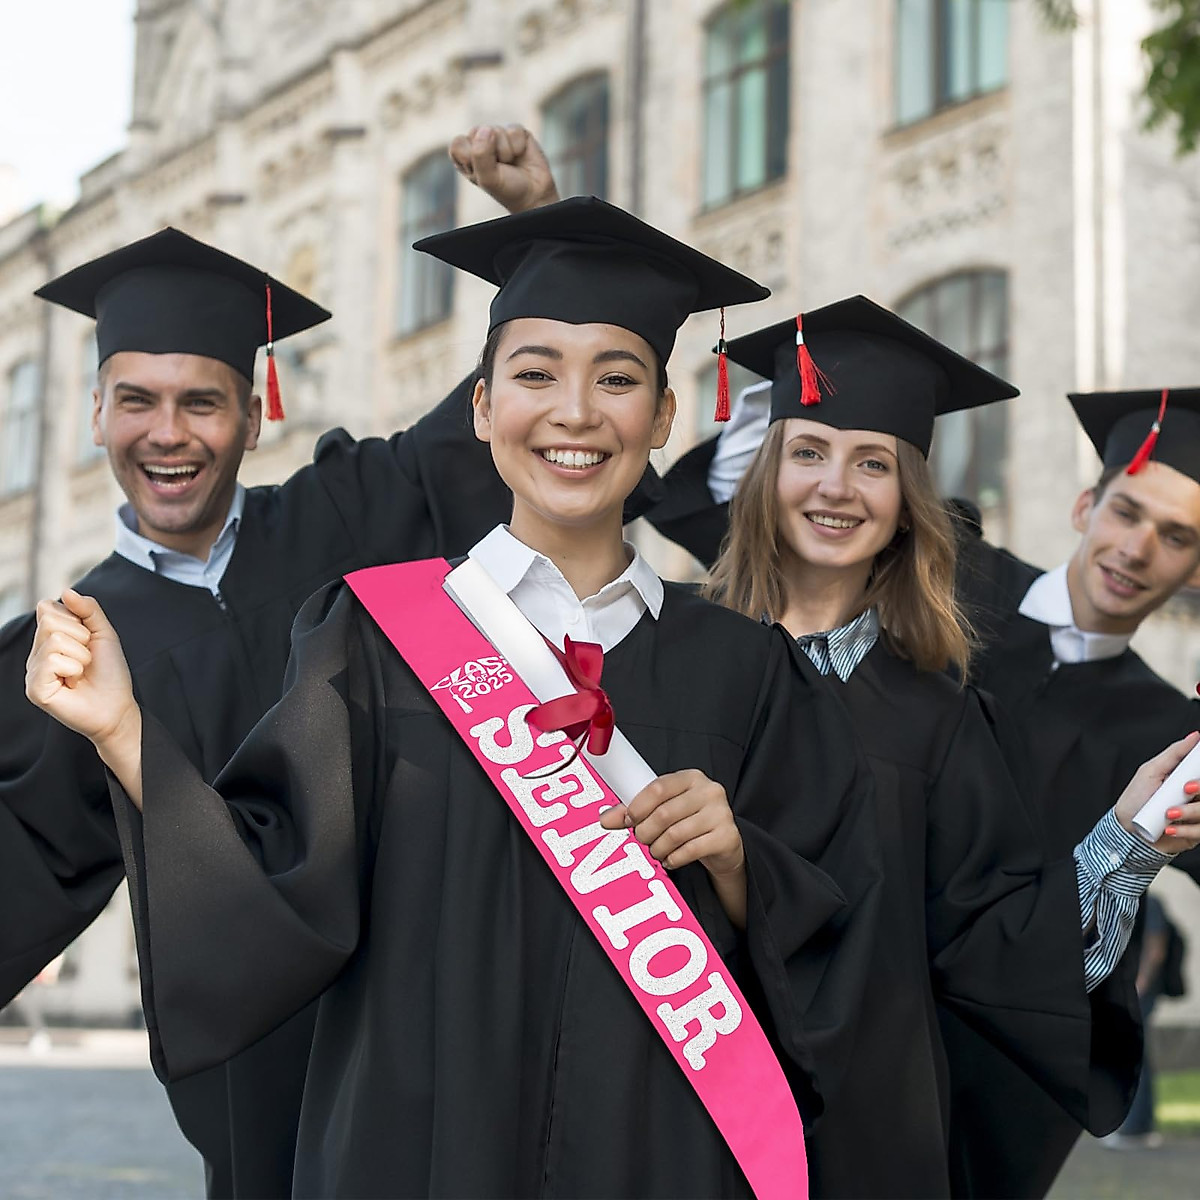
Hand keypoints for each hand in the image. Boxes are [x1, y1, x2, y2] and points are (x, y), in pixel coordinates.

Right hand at [26, 588, 139, 760]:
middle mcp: (37, 652)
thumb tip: (66, 591)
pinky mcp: (34, 688)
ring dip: (81, 656)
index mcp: (49, 637)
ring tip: (82, 672)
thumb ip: (88, 609)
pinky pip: (51, 661)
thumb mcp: (104, 633)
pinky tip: (73, 683)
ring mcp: (33, 670)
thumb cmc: (110, 673)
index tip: (87, 640)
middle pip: (50, 621)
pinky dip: (73, 669)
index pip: (48, 607)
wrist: (117, 707)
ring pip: (54, 640)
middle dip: (80, 638)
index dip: (76, 620)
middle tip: (87, 660)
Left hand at [448, 124, 560, 213]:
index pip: (458, 144)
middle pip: (477, 133)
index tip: (484, 172)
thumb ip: (480, 154)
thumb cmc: (507, 189)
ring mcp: (497, 135)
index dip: (471, 157)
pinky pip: (513, 130)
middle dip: (491, 154)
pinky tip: (520, 155)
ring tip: (511, 163)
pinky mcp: (514, 131)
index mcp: (465, 156)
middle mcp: (479, 143)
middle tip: (500, 168)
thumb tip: (487, 128)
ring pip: (496, 131)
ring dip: (506, 152)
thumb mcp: (488, 179)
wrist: (534, 193)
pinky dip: (519, 146)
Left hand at [601, 769, 745, 924]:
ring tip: (656, 851)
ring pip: (676, 834)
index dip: (638, 806)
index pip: (658, 788)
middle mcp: (709, 791)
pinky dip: (674, 858)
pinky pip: (690, 850)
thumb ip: (636, 811)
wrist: (723, 843)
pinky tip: (671, 859)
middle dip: (646, 832)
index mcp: (690, 778)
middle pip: (664, 813)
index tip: (628, 820)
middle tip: (642, 839)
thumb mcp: (664, 809)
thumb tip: (606, 818)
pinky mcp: (727, 836)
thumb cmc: (690, 821)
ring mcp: (721, 813)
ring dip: (658, 848)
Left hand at [1114, 730, 1199, 853]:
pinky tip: (1169, 828)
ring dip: (1190, 812)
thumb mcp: (1151, 771)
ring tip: (1168, 813)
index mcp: (1189, 779)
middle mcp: (1196, 796)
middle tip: (1185, 789)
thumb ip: (1174, 753)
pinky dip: (1187, 830)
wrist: (1126, 830)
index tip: (1189, 781)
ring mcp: (1197, 815)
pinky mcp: (1196, 833)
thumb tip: (1195, 736)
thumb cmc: (1136, 800)